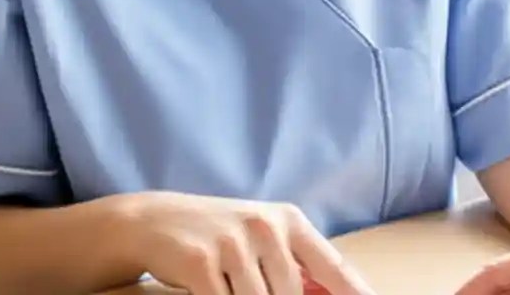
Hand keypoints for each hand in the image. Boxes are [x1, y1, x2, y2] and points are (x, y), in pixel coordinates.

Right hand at [127, 192, 374, 294]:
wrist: (154, 221)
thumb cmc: (220, 236)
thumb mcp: (264, 239)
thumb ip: (299, 267)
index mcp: (289, 221)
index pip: (333, 266)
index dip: (355, 292)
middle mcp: (265, 227)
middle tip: (249, 288)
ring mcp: (233, 243)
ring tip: (228, 286)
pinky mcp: (202, 262)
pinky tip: (210, 292)